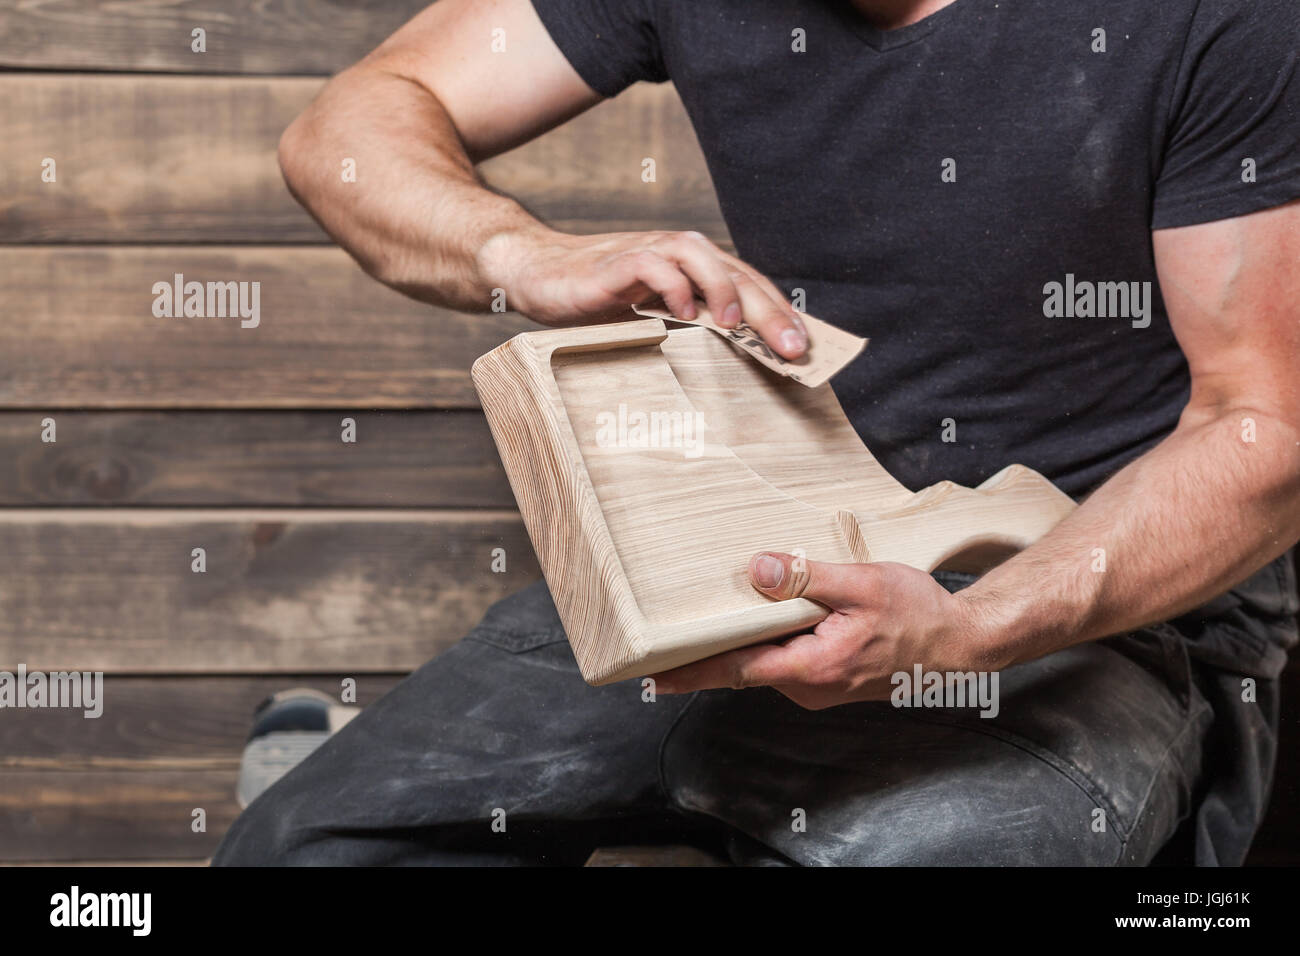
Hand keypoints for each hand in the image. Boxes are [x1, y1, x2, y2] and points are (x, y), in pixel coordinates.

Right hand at [478, 226, 808, 358]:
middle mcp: (675, 255)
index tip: (806, 348)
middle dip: (768, 308)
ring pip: (697, 255)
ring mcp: (644, 254)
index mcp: (692, 270)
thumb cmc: (597, 303)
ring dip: (723, 286)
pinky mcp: (612, 263)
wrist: (537, 273)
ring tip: (738, 323)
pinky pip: (649, 263)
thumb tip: (737, 367)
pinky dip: (670, 282)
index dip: (779, 311)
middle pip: (734, 271)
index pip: (747, 284)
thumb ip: (688, 331)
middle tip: (793, 346)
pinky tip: (683, 310)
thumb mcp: (650, 319)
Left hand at [650, 551, 1002, 709]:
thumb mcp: (862, 584)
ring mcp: (820, 686)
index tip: (654, 678)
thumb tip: (756, 570)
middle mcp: (811, 686)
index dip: (693, 672)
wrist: (959, 642)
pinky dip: (768, 641)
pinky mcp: (828, 678)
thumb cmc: (918, 614)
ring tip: (709, 616)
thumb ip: (805, 577)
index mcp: (814, 666)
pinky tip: (762, 617)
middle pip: (745, 666)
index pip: (737, 670)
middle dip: (708, 651)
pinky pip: (785, 659)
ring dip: (741, 641)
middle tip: (664, 636)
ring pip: (766, 662)